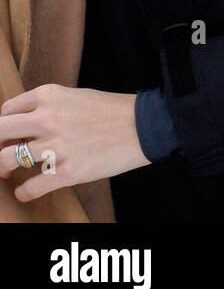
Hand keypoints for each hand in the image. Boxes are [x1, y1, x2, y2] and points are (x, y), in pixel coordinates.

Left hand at [0, 85, 147, 200]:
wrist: (145, 126)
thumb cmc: (112, 110)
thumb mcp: (77, 96)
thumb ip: (49, 106)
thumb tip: (23, 124)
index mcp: (50, 96)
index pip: (7, 110)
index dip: (4, 124)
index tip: (9, 134)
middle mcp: (48, 119)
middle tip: (4, 153)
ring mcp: (56, 146)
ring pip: (6, 160)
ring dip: (3, 169)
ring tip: (10, 173)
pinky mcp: (67, 171)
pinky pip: (29, 188)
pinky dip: (24, 192)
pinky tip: (28, 191)